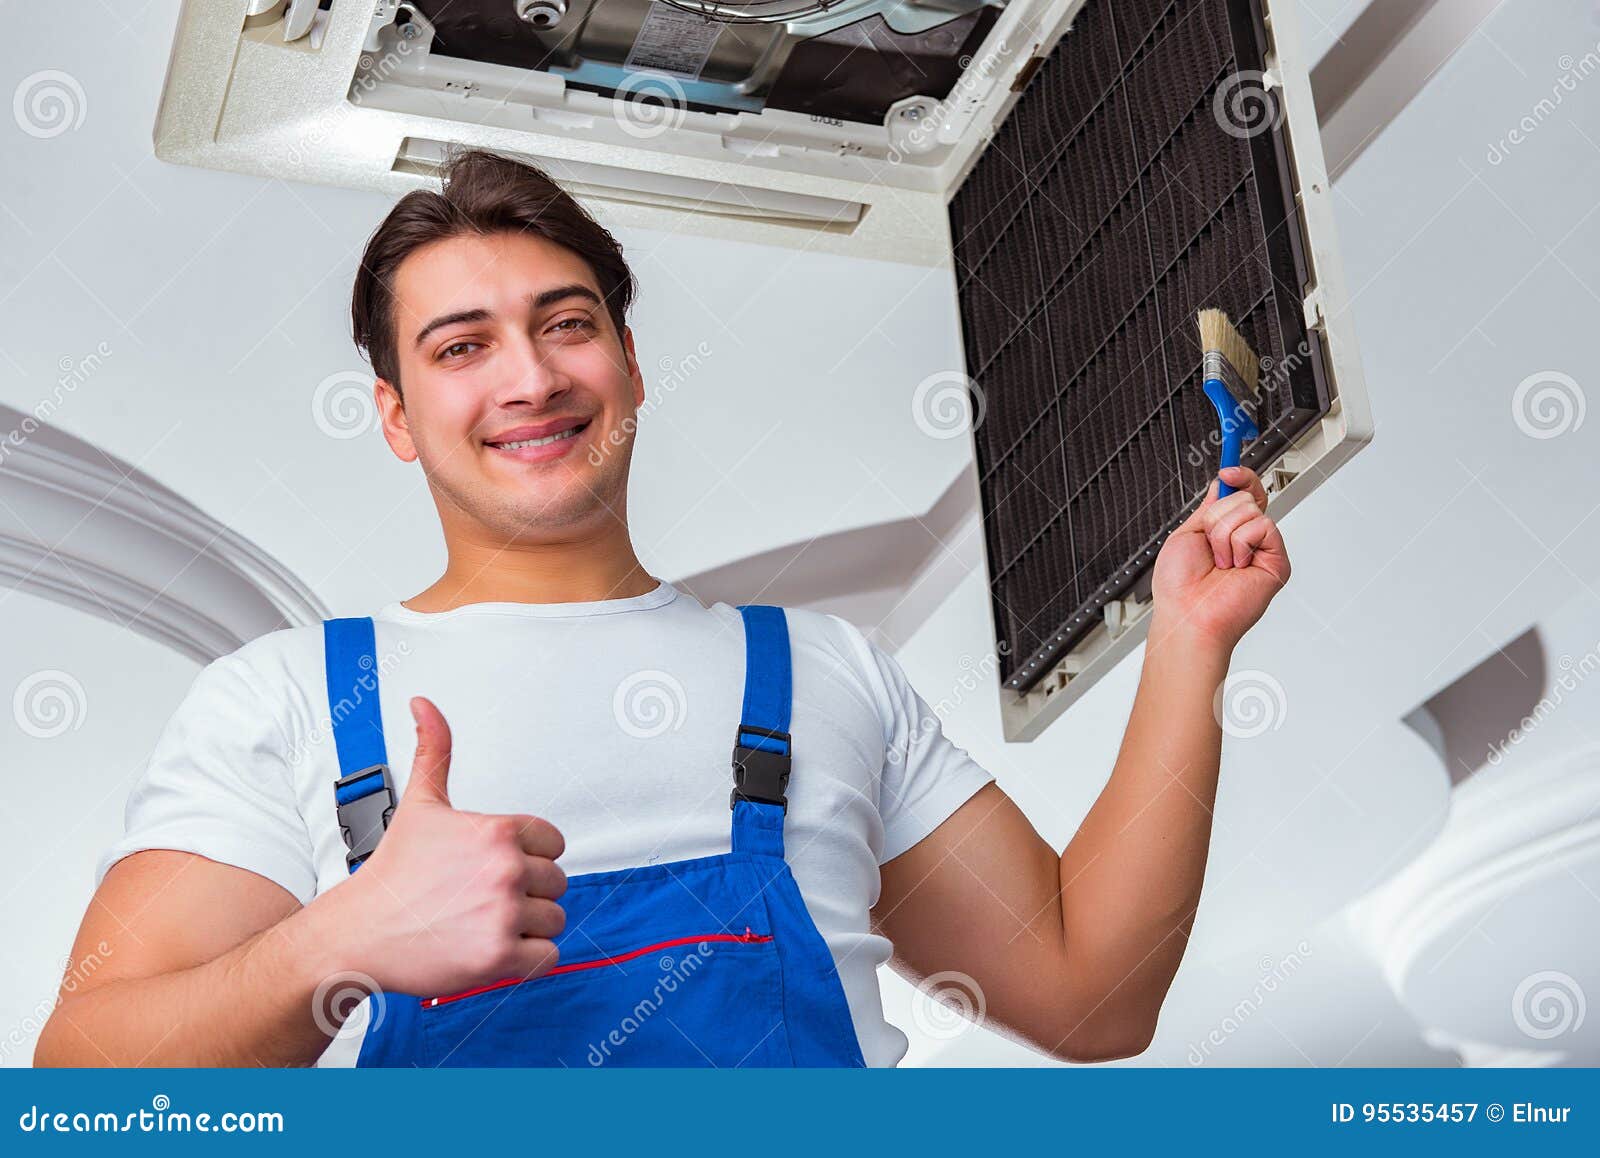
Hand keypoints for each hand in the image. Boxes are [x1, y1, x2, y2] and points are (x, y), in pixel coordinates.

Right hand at [334, 696, 566, 998]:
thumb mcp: (419, 803)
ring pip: (554, 919)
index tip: (494, 867)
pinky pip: (549, 957)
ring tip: (483, 923)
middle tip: (481, 899)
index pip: (553, 842)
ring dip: (527, 926)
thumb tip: (424, 704)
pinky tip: (492, 948)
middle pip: (556, 882)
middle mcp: (505, 870)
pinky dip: (528, 959)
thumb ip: (434, 749)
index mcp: (496, 831)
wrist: (357, 933)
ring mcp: (503, 914)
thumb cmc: (392, 874)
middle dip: (526, 892)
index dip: (528, 856)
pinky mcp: (500, 957)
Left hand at [1150, 466, 1289, 650]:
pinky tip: (1235, 566)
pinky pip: (1262, 526)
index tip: (1228, 470)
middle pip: (1243, 496)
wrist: (1187, 614)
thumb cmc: (1179, 586)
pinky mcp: (1277, 560)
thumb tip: (1221, 483)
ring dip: (1223, 535)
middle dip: (1216, 518)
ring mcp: (1263, 549)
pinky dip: (1239, 544)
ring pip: (1249, 509)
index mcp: (1226, 532)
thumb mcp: (1187, 534)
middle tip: (1210, 548)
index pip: (1244, 493)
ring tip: (1220, 563)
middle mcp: (1248, 539)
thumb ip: (1208, 507)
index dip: (1240, 477)